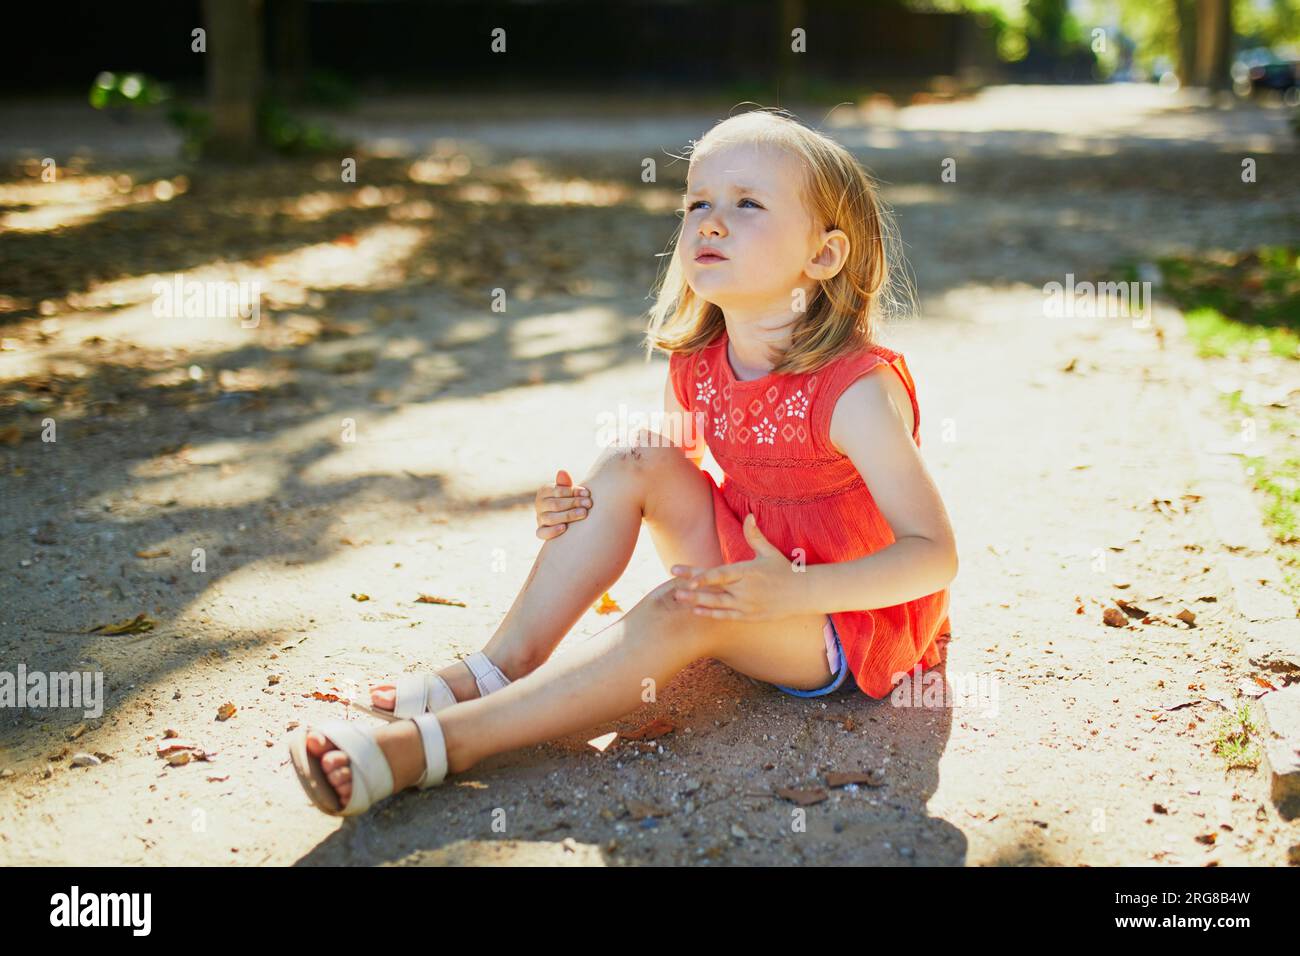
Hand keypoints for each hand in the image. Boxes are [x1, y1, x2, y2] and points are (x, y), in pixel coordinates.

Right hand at [534, 469, 591, 539]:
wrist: (568, 516)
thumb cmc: (570, 500)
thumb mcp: (569, 491)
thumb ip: (566, 483)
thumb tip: (562, 472)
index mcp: (544, 491)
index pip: (557, 491)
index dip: (573, 492)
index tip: (587, 493)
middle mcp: (539, 504)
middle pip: (555, 504)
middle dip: (573, 503)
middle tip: (588, 504)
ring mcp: (539, 518)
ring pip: (550, 518)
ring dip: (568, 515)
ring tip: (583, 513)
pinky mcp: (541, 531)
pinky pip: (542, 533)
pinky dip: (552, 531)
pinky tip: (564, 528)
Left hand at [669, 514, 803, 621]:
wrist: (803, 594)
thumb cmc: (784, 569)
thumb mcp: (769, 552)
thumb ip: (754, 535)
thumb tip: (749, 516)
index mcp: (748, 572)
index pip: (720, 575)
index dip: (702, 577)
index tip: (686, 577)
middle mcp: (746, 590)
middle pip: (715, 591)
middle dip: (693, 591)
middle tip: (674, 589)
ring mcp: (748, 605)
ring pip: (718, 605)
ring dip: (697, 602)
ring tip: (679, 598)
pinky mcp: (750, 616)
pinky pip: (726, 616)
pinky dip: (710, 614)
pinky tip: (696, 610)